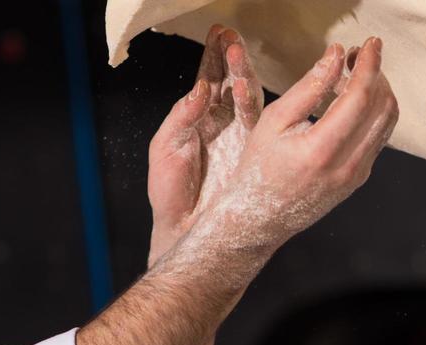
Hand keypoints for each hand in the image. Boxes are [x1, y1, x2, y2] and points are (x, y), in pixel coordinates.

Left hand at [147, 25, 264, 263]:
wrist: (184, 231)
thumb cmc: (170, 194)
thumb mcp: (164, 150)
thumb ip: (180, 118)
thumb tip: (200, 89)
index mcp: (200, 119)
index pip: (209, 79)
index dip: (214, 56)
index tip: (219, 33)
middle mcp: (224, 125)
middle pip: (232, 83)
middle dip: (234, 58)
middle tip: (232, 38)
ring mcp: (242, 140)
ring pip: (248, 99)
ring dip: (244, 76)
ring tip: (238, 57)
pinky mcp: (255, 157)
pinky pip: (260, 129)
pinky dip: (254, 107)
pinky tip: (245, 91)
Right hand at [190, 37, 398, 258]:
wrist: (259, 218)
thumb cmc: (258, 168)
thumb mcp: (274, 121)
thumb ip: (308, 87)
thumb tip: (336, 55)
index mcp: (321, 150)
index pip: (361, 97)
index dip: (369, 65)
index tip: (370, 43)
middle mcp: (346, 166)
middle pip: (382, 108)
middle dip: (376, 75)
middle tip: (358, 56)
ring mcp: (357, 175)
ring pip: (386, 123)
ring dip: (377, 92)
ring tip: (354, 74)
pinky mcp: (359, 179)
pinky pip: (377, 137)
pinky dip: (371, 112)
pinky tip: (350, 100)